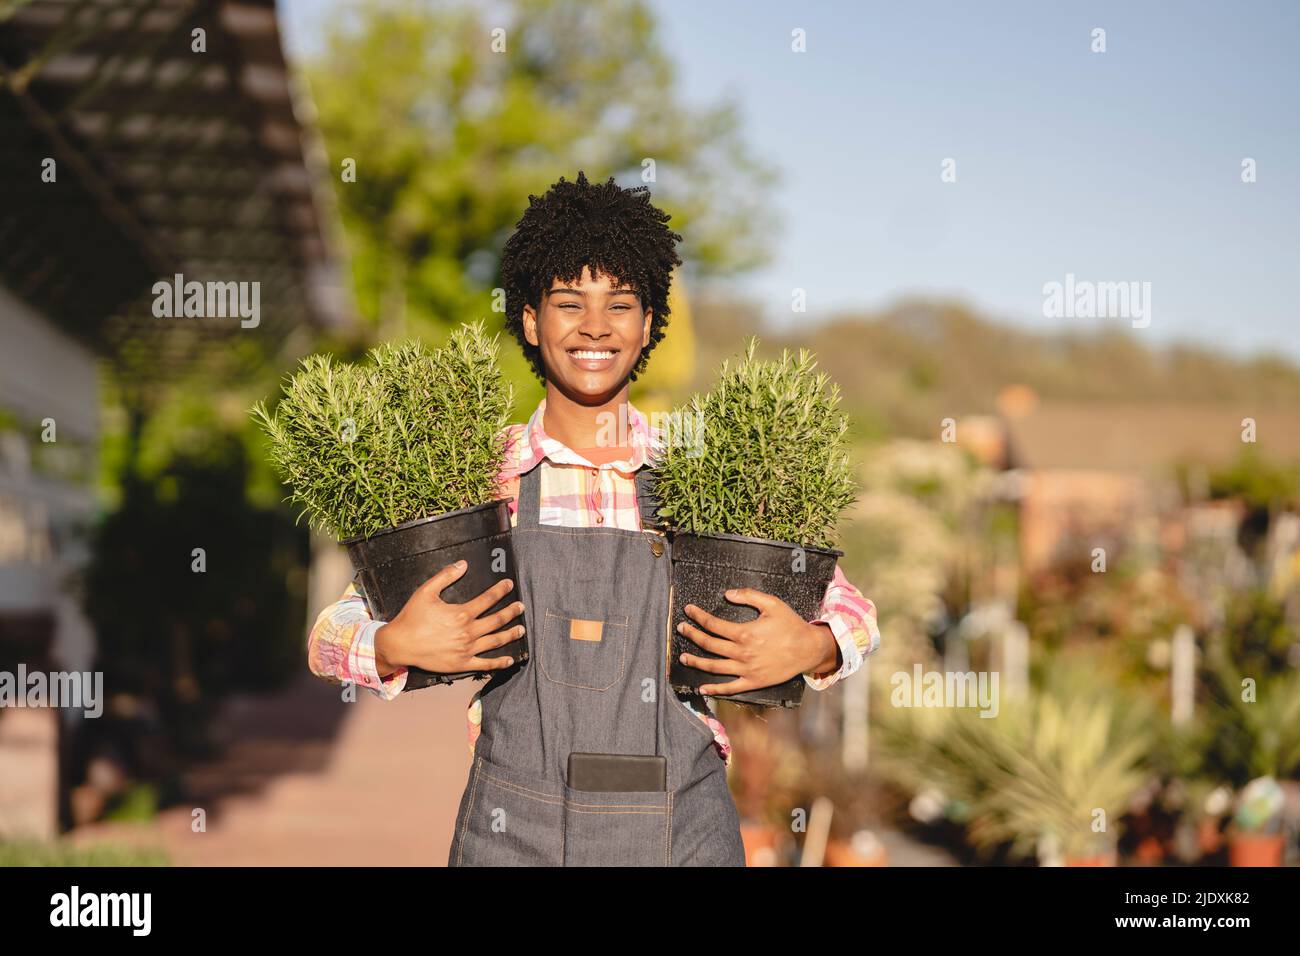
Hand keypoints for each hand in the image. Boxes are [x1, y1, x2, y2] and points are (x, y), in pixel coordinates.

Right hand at [374, 560, 524, 676]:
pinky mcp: (462, 664)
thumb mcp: (426, 591)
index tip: (509, 585)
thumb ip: (446, 576)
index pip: (488, 599)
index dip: (501, 590)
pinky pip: (485, 664)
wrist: (400, 644)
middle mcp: (468, 632)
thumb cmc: (412, 617)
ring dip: (510, 634)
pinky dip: (499, 663)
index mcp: (461, 613)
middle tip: (521, 606)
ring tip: (521, 629)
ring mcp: (466, 649)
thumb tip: (463, 564)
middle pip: (497, 620)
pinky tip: (510, 660)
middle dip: (511, 611)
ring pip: (495, 641)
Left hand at [676, 589, 839, 695]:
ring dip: (696, 662)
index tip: (689, 611)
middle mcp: (742, 653)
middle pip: (709, 644)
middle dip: (692, 635)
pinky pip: (730, 688)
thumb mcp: (772, 604)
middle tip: (681, 628)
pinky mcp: (753, 682)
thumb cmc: (791, 625)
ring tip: (683, 657)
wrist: (808, 649)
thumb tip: (727, 594)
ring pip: (714, 667)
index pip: (713, 624)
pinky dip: (714, 689)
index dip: (698, 616)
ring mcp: (746, 670)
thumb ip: (749, 595)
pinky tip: (701, 688)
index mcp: (744, 633)